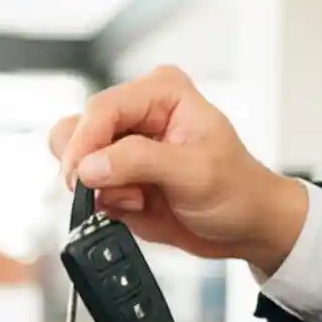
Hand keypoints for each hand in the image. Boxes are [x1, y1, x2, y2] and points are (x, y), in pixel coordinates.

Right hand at [49, 65, 307, 276]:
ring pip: (75, 159)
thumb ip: (139, 162)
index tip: (81, 176)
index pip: (103, 108)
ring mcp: (124, 146)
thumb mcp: (195, 173)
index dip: (85, 142)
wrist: (246, 227)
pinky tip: (139, 206)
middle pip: (79, 129)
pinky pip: (88, 189)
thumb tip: (91, 164)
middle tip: (118, 191)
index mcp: (162, 93)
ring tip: (137, 198)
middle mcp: (138, 114)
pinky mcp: (118, 176)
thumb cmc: (238, 190)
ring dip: (99, 188)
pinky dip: (105, 204)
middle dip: (91, 168)